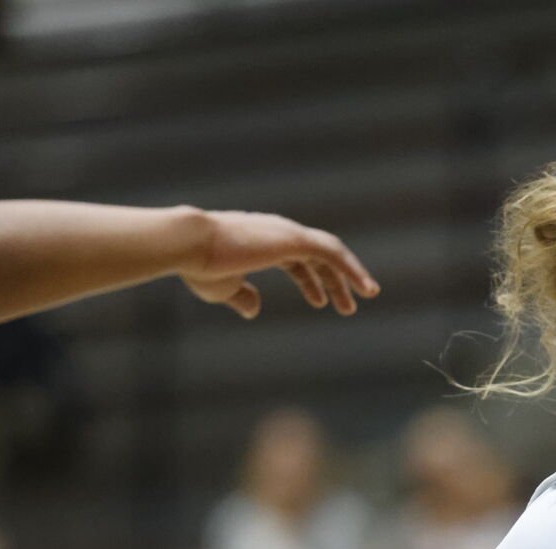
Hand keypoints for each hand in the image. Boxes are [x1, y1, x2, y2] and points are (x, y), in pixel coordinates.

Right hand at [179, 210, 378, 317]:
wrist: (189, 244)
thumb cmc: (199, 265)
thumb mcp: (223, 289)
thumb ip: (241, 297)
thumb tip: (255, 310)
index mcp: (262, 241)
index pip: (295, 258)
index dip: (310, 280)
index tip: (320, 301)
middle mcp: (278, 232)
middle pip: (316, 255)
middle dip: (334, 280)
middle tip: (348, 306)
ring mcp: (287, 233)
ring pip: (329, 251)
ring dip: (348, 275)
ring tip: (366, 296)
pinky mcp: (295, 239)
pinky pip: (332, 253)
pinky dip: (351, 269)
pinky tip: (365, 288)